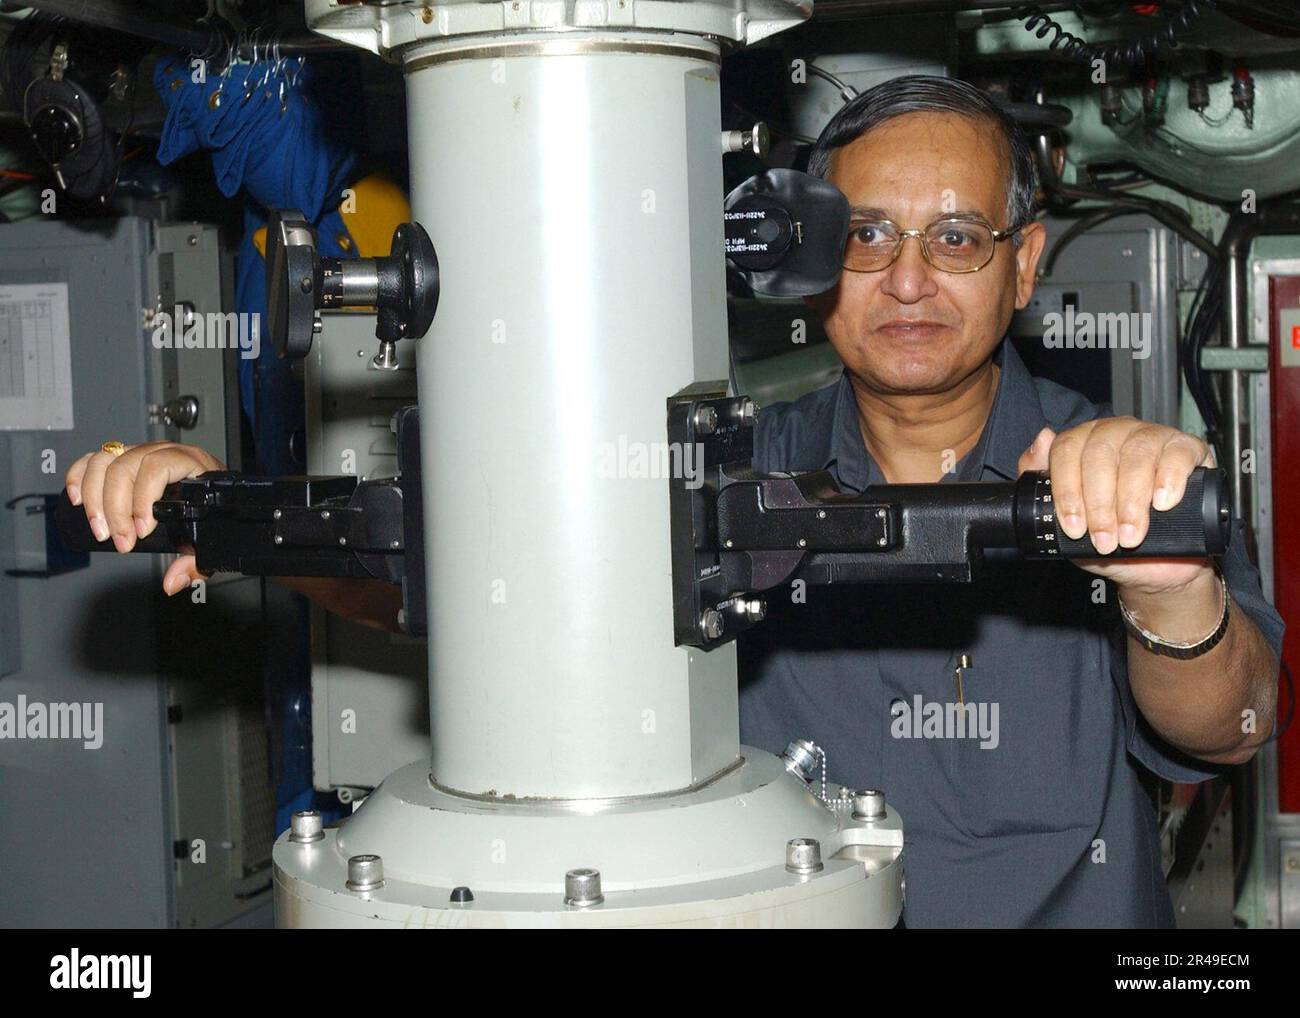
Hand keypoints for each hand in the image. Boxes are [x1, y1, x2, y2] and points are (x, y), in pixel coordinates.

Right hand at [65, 441, 223, 594]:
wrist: (216, 492)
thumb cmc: (214, 509)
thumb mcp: (211, 537)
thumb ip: (197, 562)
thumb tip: (172, 581)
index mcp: (191, 464)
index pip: (157, 468)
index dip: (143, 499)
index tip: (141, 530)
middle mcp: (164, 452)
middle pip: (125, 467)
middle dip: (116, 509)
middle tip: (119, 540)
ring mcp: (141, 452)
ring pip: (104, 461)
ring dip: (94, 497)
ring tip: (100, 528)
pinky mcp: (122, 457)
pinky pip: (93, 459)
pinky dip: (79, 477)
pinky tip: (79, 500)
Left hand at [1017, 418, 1216, 597]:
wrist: (1156, 564)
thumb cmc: (1110, 536)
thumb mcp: (1070, 521)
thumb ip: (1043, 484)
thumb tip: (1041, 440)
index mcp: (1082, 443)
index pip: (1067, 450)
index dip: (1068, 490)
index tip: (1074, 527)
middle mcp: (1115, 433)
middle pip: (1099, 454)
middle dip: (1099, 504)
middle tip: (1105, 540)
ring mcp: (1152, 437)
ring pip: (1137, 455)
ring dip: (1131, 501)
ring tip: (1132, 535)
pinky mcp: (1187, 449)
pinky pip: (1177, 454)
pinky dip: (1169, 480)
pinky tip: (1162, 503)